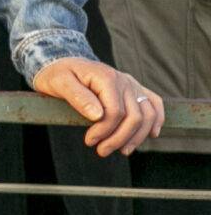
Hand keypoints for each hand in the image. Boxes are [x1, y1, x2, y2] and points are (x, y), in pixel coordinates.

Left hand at [31, 57, 164, 156]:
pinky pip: (154, 104)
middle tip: (101, 151)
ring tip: (121, 150)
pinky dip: (156, 120)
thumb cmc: (58, 75)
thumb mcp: (60, 83)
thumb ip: (79, 98)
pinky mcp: (135, 89)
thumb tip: (98, 116)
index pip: (115, 112)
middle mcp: (125, 80)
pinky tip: (151, 135)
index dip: (104, 131)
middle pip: (134, 117)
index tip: (89, 141)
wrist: (62, 63)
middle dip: (119, 138)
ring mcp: (132, 84)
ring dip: (137, 136)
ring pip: (147, 115)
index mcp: (107, 77)